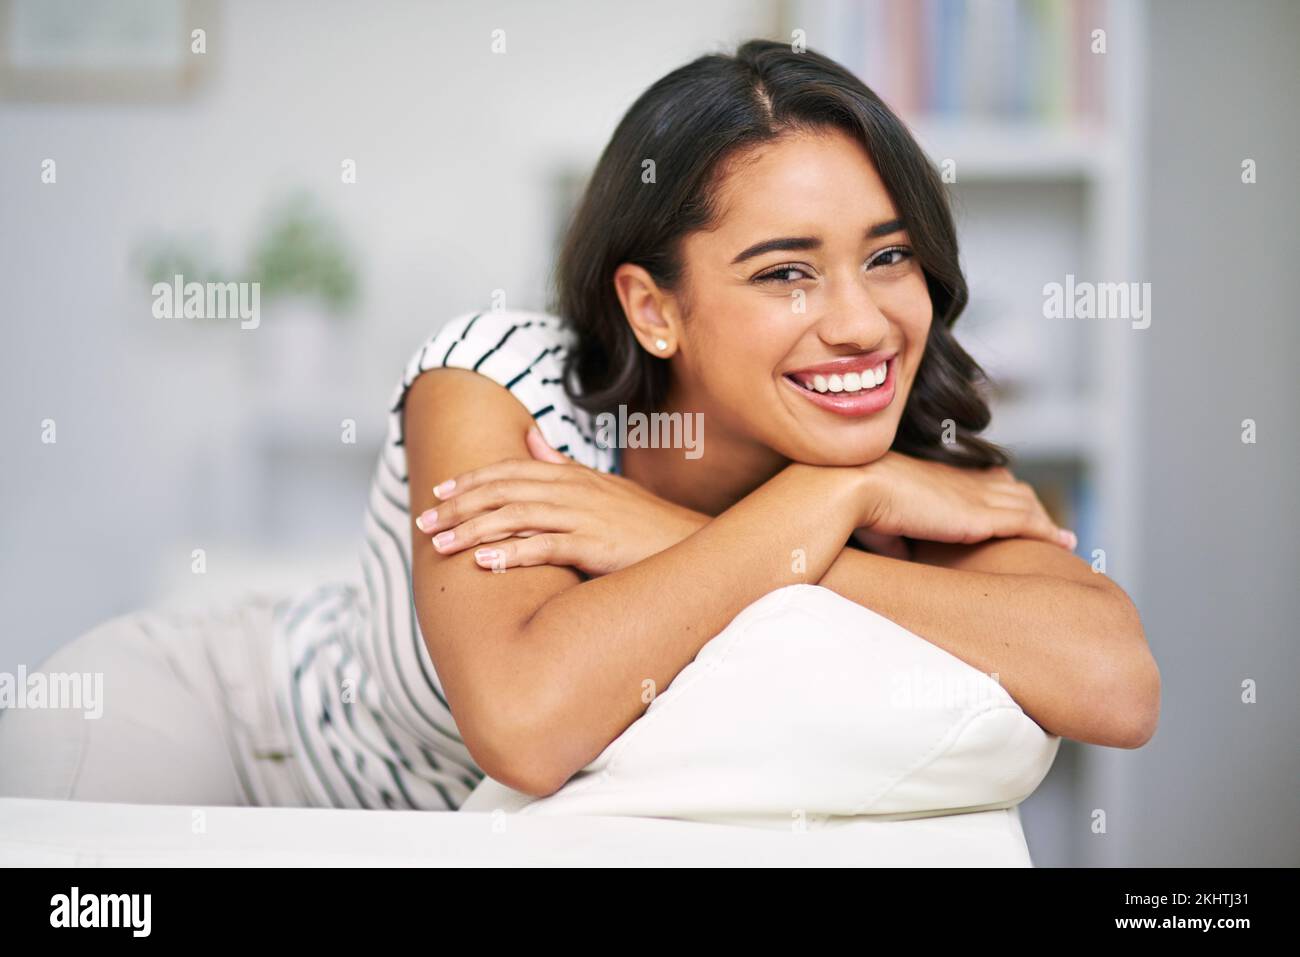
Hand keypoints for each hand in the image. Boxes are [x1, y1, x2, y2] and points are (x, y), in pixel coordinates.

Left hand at [414, 427, 707, 575]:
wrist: (689, 544)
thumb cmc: (643, 522)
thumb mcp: (601, 485)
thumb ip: (562, 463)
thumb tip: (531, 439)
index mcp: (571, 475)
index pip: (510, 471)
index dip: (472, 480)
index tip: (440, 492)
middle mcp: (572, 490)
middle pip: (503, 491)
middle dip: (459, 506)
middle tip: (424, 522)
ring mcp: (582, 517)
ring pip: (515, 517)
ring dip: (473, 530)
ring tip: (442, 544)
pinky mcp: (594, 545)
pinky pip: (545, 547)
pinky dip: (512, 553)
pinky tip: (484, 563)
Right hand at [855, 451, 1074, 548]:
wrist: (853, 489)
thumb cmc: (854, 506)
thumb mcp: (878, 523)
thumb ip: (895, 538)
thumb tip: (899, 556)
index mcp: (936, 479)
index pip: (980, 480)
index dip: (1000, 491)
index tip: (1012, 502)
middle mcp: (961, 482)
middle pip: (1010, 488)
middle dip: (1030, 504)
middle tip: (1047, 524)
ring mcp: (974, 497)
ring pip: (1025, 504)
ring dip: (1046, 520)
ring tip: (1064, 539)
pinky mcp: (981, 516)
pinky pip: (1028, 522)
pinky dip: (1049, 531)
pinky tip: (1065, 543)